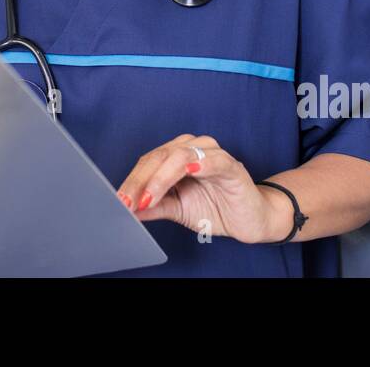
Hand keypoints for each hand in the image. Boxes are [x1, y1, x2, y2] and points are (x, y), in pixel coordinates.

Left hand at [116, 134, 290, 243]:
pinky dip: (198, 165)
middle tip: (128, 202)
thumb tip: (127, 209)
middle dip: (140, 182)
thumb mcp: (177, 210)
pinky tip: (188, 173)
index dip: (131, 182)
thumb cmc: (215, 208)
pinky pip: (212, 160)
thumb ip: (154, 206)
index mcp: (176, 156)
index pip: (147, 163)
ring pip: (179, 156)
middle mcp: (191, 148)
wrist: (250, 220)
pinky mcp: (230, 165)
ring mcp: (211, 154)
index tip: (119, 201)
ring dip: (160, 179)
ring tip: (148, 198)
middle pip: (158, 157)